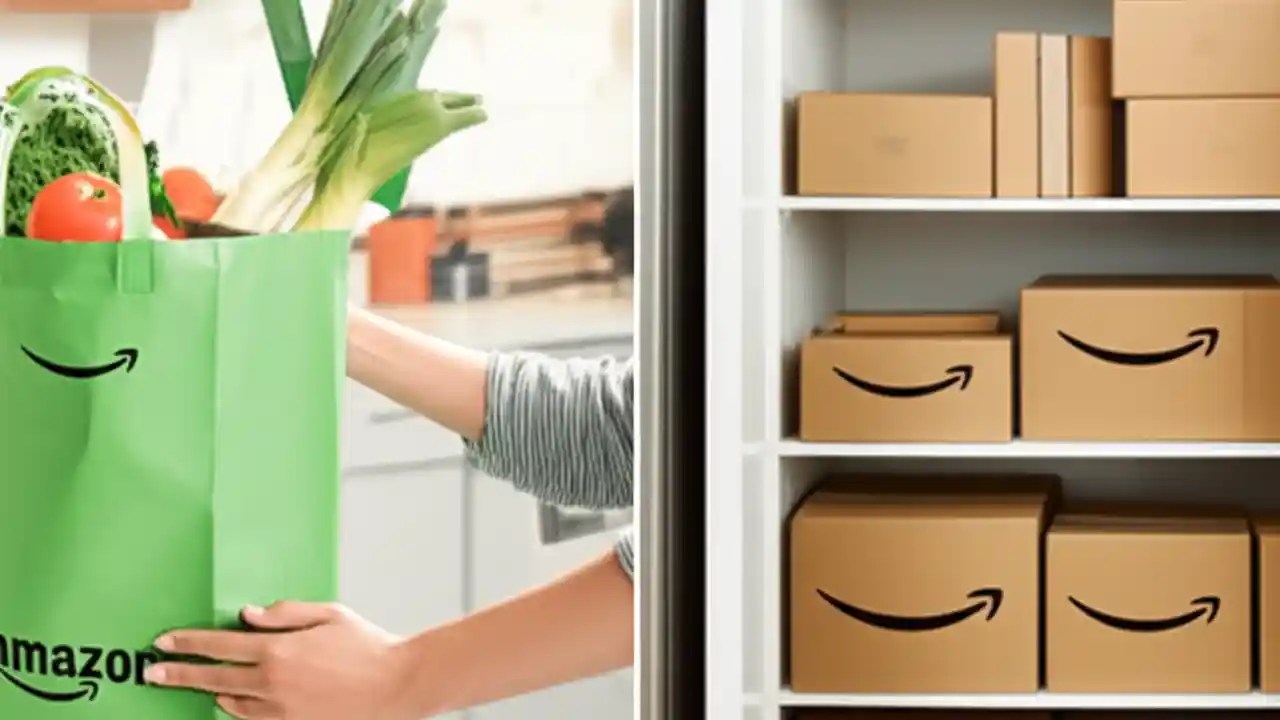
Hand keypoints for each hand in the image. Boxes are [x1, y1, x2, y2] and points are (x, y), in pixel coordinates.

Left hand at [146, 602, 412, 719]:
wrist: (396, 686)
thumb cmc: (368, 646)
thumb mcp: (329, 614)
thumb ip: (285, 612)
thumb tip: (248, 614)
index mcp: (280, 649)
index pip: (219, 644)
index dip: (187, 643)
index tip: (163, 642)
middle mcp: (273, 682)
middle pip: (213, 679)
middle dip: (179, 674)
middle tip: (153, 673)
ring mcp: (281, 709)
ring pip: (230, 702)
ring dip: (208, 693)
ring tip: (195, 685)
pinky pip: (252, 718)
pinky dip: (236, 708)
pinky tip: (230, 702)